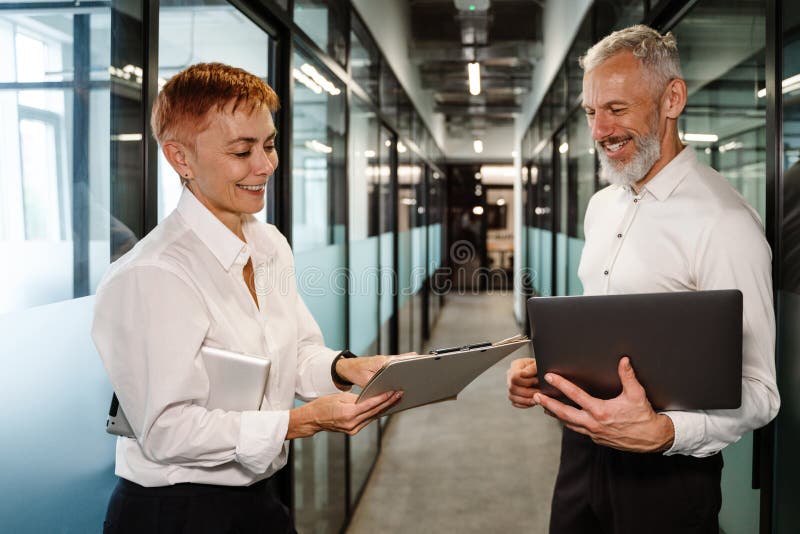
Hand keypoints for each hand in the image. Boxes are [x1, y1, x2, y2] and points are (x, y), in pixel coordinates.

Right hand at [287, 390, 401, 438]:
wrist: (313, 419)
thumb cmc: (323, 405)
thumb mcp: (340, 397)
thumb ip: (356, 399)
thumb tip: (371, 397)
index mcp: (348, 413)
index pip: (370, 405)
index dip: (383, 398)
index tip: (393, 392)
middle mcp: (352, 423)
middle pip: (375, 411)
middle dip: (388, 402)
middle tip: (399, 394)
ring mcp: (353, 429)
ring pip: (372, 417)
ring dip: (384, 408)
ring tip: (395, 399)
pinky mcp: (353, 431)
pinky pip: (367, 420)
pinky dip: (375, 413)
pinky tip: (383, 407)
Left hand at [336, 353, 415, 387]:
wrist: (348, 367)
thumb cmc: (356, 372)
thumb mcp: (366, 381)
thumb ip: (378, 385)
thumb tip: (390, 391)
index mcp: (385, 361)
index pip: (404, 359)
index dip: (414, 362)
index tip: (423, 364)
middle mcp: (388, 359)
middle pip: (407, 361)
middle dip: (415, 366)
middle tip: (423, 373)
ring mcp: (388, 362)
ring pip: (403, 364)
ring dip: (410, 369)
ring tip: (416, 379)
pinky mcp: (386, 366)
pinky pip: (398, 367)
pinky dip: (403, 372)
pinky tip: (405, 380)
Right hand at [507, 357, 539, 407]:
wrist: (542, 372)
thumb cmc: (540, 366)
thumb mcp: (538, 363)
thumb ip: (533, 367)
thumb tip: (526, 374)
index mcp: (515, 365)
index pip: (515, 376)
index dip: (527, 381)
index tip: (538, 380)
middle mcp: (510, 376)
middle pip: (513, 388)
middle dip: (528, 392)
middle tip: (540, 392)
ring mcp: (511, 386)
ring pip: (512, 397)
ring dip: (526, 400)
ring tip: (538, 398)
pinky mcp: (513, 395)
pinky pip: (515, 403)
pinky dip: (524, 404)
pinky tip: (533, 401)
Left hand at [534, 357, 674, 452]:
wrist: (652, 438)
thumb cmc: (644, 416)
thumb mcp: (636, 394)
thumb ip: (628, 376)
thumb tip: (624, 360)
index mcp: (601, 411)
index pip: (575, 395)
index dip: (561, 385)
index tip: (550, 377)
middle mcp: (594, 424)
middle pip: (564, 413)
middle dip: (549, 403)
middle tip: (536, 396)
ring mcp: (594, 433)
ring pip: (569, 424)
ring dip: (556, 414)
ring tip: (544, 407)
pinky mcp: (597, 439)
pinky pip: (579, 430)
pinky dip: (569, 423)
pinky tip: (565, 418)